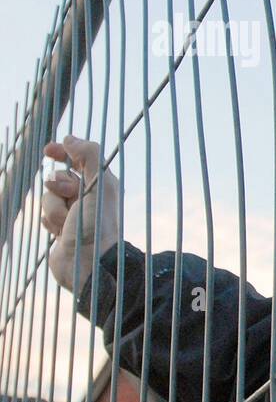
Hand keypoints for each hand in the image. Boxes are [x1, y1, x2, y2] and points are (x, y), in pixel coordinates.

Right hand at [41, 136, 121, 293]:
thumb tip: (69, 138)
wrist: (88, 263)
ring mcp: (74, 213)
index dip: (63, 152)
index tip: (48, 150)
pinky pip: (46, 216)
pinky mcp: (62, 229)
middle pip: (58, 178)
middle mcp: (89, 197)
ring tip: (66, 223)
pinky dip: (50, 221)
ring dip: (54, 207)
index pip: (80, 159)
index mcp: (102, 184)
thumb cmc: (97, 224)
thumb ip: (89, 156)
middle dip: (59, 185)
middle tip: (71, 195)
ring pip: (49, 197)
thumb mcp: (99, 184)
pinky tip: (60, 232)